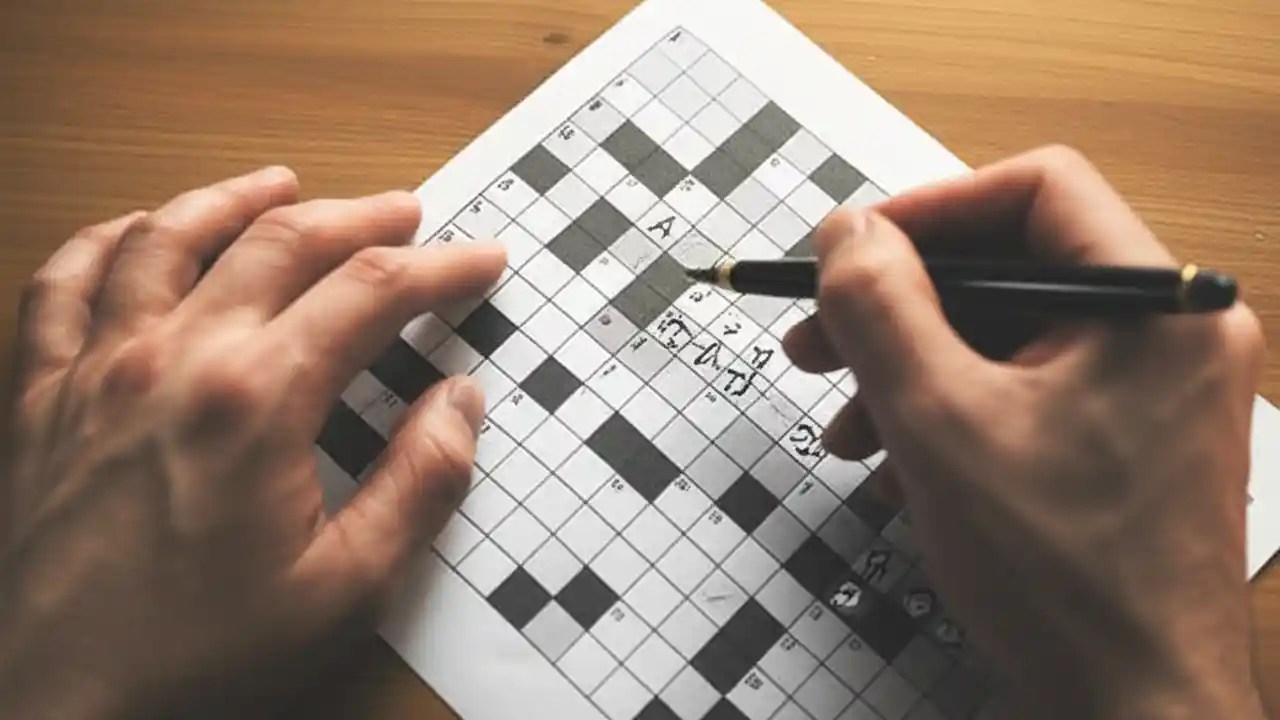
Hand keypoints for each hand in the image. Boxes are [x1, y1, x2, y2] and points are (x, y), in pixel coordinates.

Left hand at [0, 167, 505, 718]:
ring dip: (234, 199)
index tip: (480, 260)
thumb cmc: (200, 647)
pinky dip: (107, 241)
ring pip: (167, 237)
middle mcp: (173, 357)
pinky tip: (139, 232)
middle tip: (407, 212)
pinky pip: (62, 282)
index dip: (439, 267)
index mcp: (256, 399)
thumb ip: (418, 484)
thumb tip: (460, 404)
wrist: (59, 697)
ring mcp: (96, 366)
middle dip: (358, 216)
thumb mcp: (345, 586)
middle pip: (279, 241)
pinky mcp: (39, 392)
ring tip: (281, 183)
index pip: (370, 292)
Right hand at [784, 146, 1267, 718]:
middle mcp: (1169, 331)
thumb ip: (880, 309)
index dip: (926, 211)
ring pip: (1007, 336)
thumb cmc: (1060, 578)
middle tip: (813, 342)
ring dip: (910, 371)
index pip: (1035, 188)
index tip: (846, 255)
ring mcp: (1152, 391)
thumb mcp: (937, 424)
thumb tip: (844, 229)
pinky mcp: (1127, 441)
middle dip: (898, 307)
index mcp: (1154, 302)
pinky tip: (896, 468)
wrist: (1134, 711)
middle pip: (1010, 266)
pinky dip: (951, 415)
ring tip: (845, 431)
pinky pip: (1024, 392)